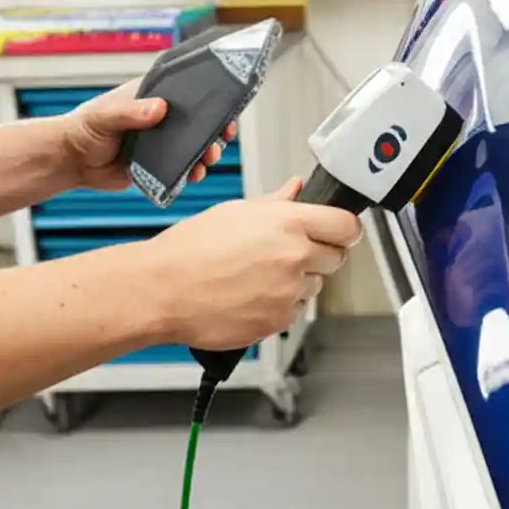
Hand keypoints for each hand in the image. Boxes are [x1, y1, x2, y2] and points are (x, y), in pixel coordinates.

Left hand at [60, 79, 237, 190]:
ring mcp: (161, 142)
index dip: (207, 98)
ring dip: (206, 153)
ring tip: (208, 159)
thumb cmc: (84, 129)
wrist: (72, 162)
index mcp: (150, 97)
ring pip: (193, 146)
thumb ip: (130, 112)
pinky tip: (194, 175)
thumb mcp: (105, 116)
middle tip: (222, 138)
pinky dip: (191, 172)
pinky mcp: (158, 165)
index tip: (224, 107)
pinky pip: (180, 168)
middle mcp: (160, 119)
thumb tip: (159, 108)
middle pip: (196, 121)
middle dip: (214, 130)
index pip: (185, 92)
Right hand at [143, 178, 362, 349]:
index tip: (339, 232)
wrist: (161, 290)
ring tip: (259, 276)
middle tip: (288, 254)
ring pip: (315, 285)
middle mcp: (295, 256)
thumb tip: (296, 189)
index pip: (347, 226)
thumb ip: (276, 203)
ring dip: (299, 281)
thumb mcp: (235, 212)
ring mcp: (289, 291)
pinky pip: (295, 310)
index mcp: (288, 222)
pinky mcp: (279, 319)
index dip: (345, 230)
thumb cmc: (190, 250)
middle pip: (336, 258)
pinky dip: (281, 305)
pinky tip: (252, 295)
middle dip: (320, 255)